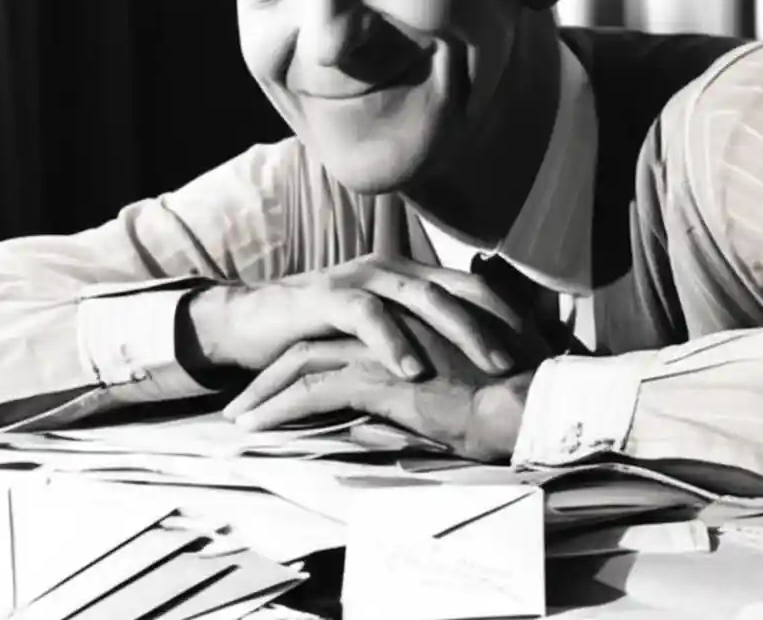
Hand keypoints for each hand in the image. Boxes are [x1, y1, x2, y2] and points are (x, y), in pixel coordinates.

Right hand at [187, 253, 523, 381]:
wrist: (247, 325)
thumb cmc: (317, 337)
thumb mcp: (375, 341)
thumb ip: (416, 344)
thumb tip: (471, 373)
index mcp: (408, 278)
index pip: (473, 289)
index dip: (511, 315)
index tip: (545, 349)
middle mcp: (390, 271)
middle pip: (459, 291)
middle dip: (500, 325)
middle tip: (534, 359)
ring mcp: (359, 280)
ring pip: (423, 299)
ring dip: (462, 332)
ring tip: (494, 365)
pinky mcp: (326, 298)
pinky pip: (367, 317)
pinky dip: (394, 343)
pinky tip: (414, 370)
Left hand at [226, 307, 549, 461]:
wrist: (524, 403)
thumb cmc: (499, 407)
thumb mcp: (442, 406)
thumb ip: (397, 414)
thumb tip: (362, 433)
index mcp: (402, 330)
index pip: (339, 340)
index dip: (305, 362)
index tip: (278, 387)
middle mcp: (386, 329)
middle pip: (312, 344)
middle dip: (271, 373)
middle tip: (244, 401)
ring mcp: (379, 348)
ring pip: (302, 362)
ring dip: (265, 391)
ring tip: (237, 417)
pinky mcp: (376, 374)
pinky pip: (312, 390)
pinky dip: (278, 407)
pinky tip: (254, 426)